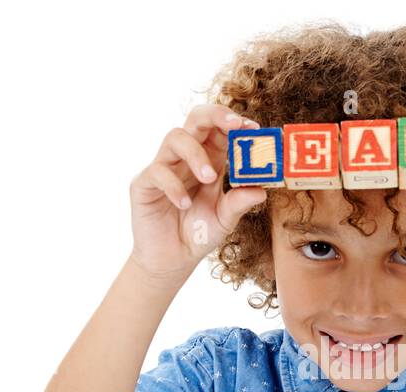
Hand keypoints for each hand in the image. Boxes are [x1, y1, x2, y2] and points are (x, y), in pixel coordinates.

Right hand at [127, 103, 269, 286]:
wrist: (172, 260)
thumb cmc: (198, 234)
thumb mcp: (224, 220)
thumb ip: (239, 204)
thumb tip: (261, 191)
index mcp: (210, 160)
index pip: (220, 130)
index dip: (235, 123)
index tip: (254, 128)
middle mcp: (186, 158)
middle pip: (196, 120)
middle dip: (216, 116)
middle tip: (235, 126)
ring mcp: (164, 167)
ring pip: (175, 137)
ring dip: (196, 154)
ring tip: (209, 178)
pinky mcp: (144, 183)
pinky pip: (157, 172)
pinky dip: (174, 186)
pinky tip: (184, 204)